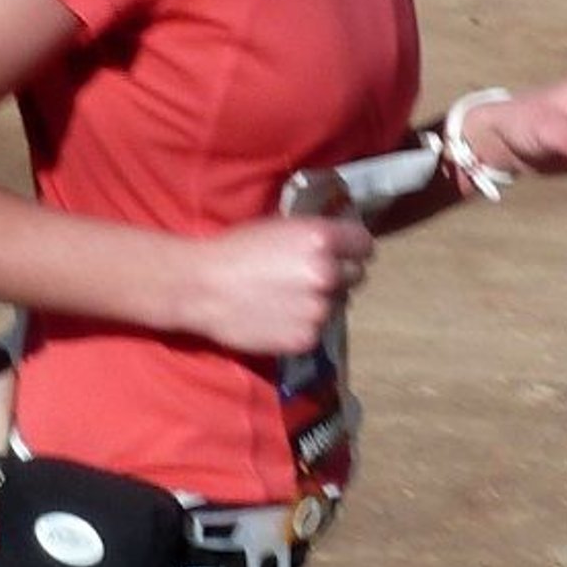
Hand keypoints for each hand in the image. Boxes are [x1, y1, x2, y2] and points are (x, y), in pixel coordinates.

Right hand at [181, 214, 374, 354]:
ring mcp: (319, 309)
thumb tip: (338, 244)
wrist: (202, 288)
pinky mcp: (306, 338)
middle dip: (340, 274)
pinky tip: (280, 317)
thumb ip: (314, 237)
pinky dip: (304, 324)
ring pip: (337, 304)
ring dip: (322, 301)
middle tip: (313, 277)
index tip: (343, 253)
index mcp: (323, 239)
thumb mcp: (280, 228)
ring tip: (290, 299)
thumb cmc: (235, 249)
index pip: (364, 245)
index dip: (352, 249)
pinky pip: (317, 329)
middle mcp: (328, 273)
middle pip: (356, 275)